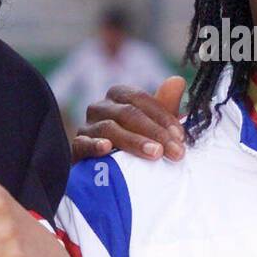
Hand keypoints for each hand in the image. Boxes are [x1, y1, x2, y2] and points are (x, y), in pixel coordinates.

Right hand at [71, 76, 185, 162]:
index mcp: (119, 96)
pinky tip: (108, 148)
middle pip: (127, 113)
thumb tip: (178, 80)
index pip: (140, 99)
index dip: (163, 116)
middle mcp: (100, 107)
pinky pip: (83, 143)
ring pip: (109, 128)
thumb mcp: (153, 127)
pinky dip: (95, 145)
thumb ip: (164, 106)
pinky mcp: (76, 147)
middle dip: (155, 132)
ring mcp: (86, 126)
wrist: (104, 176)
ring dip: (134, 141)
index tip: (180, 137)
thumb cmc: (134, 146)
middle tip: (175, 151)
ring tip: (155, 154)